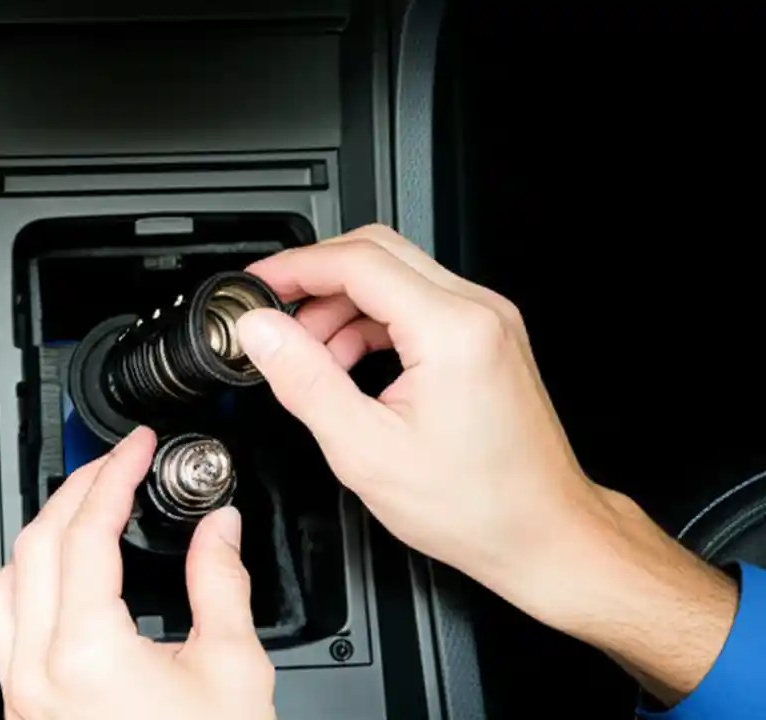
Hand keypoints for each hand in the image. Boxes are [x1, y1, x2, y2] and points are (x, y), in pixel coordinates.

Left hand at [0, 427, 276, 719]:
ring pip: (0, 584)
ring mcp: (22, 698)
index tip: (133, 448)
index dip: (113, 474)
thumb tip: (220, 528)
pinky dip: (24, 584)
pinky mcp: (24, 716)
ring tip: (80, 512)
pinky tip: (57, 581)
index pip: (86, 530)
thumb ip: (222, 584)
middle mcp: (36, 673)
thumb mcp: (234, 671)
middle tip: (115, 464)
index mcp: (85, 653)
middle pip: (35, 544)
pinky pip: (0, 629)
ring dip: (38, 535)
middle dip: (76, 490)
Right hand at [235, 225, 735, 703]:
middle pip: (376, 251)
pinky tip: (346, 362)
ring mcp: (487, 321)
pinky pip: (417, 302)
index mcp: (451, 331)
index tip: (258, 285)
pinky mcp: (486, 336)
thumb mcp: (364, 450)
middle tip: (273, 313)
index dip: (294, 266)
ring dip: (341, 302)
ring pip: (395, 274)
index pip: (356, 262)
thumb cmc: (475, 505)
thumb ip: (304, 379)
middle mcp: (477, 312)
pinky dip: (371, 319)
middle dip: (314, 278)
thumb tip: (261, 331)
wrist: (542, 534)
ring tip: (308, 354)